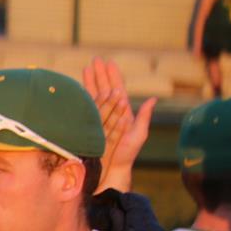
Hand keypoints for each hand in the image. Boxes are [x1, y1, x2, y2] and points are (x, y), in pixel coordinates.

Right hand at [83, 56, 153, 194]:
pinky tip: (77, 88)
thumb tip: (152, 99)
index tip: (108, 63)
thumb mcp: (138, 135)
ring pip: (94, 96)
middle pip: (104, 89)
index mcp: (122, 113)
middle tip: (95, 60)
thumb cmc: (125, 155)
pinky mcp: (88, 126)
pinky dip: (82, 96)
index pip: (117, 89)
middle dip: (100, 74)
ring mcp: (98, 119)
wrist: (110, 169)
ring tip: (86, 68)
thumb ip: (143, 117)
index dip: (113, 76)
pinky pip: (85, 108)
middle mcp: (110, 114)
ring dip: (90, 82)